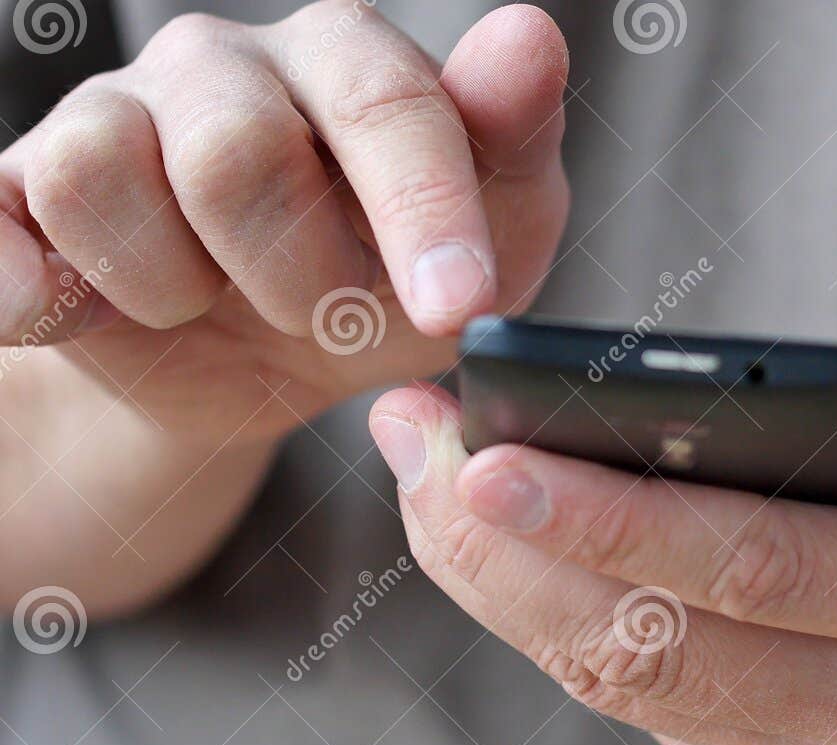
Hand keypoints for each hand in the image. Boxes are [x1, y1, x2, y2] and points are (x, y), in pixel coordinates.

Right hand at [0, 1, 568, 449]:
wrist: (271, 359)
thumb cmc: (394, 279)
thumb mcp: (492, 235)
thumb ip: (512, 138)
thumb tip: (530, 38)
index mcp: (346, 60)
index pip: (383, 104)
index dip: (422, 212)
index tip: (455, 306)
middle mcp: (222, 65)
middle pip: (235, 153)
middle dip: (298, 274)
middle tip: (325, 309)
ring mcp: (113, 118)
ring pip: (103, 176)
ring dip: (180, 290)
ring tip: (221, 302)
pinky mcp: (27, 190)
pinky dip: (25, 282)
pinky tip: (69, 308)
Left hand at [370, 303, 836, 744]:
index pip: (756, 568)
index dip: (611, 523)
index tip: (482, 455)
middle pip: (655, 649)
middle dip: (507, 555)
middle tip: (411, 443)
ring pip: (625, 687)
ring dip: (501, 586)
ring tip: (423, 471)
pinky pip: (637, 704)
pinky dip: (548, 621)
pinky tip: (494, 541)